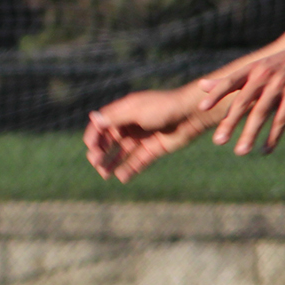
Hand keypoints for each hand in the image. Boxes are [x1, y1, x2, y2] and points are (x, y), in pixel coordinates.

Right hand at [83, 86, 208, 181]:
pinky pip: (139, 161)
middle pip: (109, 140)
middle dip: (100, 152)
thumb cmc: (164, 107)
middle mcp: (131, 125)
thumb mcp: (136, 111)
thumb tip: (93, 119)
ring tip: (104, 174)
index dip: (93, 137)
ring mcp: (142, 137)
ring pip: (122, 152)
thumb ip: (115, 118)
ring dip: (111, 162)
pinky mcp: (155, 148)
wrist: (193, 113)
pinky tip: (122, 177)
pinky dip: (130, 169)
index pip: (101, 125)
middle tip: (97, 163)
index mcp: (123, 112)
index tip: (91, 148)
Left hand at [196, 49, 284, 155]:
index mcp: (250, 70)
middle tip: (218, 141)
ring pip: (262, 113)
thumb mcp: (253, 68)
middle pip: (243, 102)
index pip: (229, 82)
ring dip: (250, 134)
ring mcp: (280, 86)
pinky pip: (282, 119)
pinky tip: (265, 150)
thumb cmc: (276, 66)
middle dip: (230, 122)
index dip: (216, 94)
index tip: (202, 108)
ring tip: (240, 152)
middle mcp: (263, 77)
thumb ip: (229, 81)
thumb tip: (201, 86)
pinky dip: (273, 136)